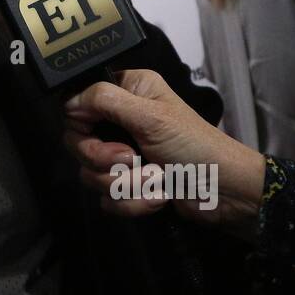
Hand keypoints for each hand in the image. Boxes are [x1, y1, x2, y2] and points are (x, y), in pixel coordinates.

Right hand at [62, 69, 265, 240]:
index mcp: (128, 92)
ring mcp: (123, 156)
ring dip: (125, 183)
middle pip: (78, 141)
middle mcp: (120, 120)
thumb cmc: (195, 147)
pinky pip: (106, 199)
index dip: (80, 119)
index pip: (78, 100)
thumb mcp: (151, 117)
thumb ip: (106, 101)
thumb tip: (68, 101)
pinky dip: (134, 202)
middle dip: (104, 158)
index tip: (94, 129)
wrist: (225, 195)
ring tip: (157, 180)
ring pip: (90, 173)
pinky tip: (159, 197)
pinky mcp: (128, 186)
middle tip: (132, 159)